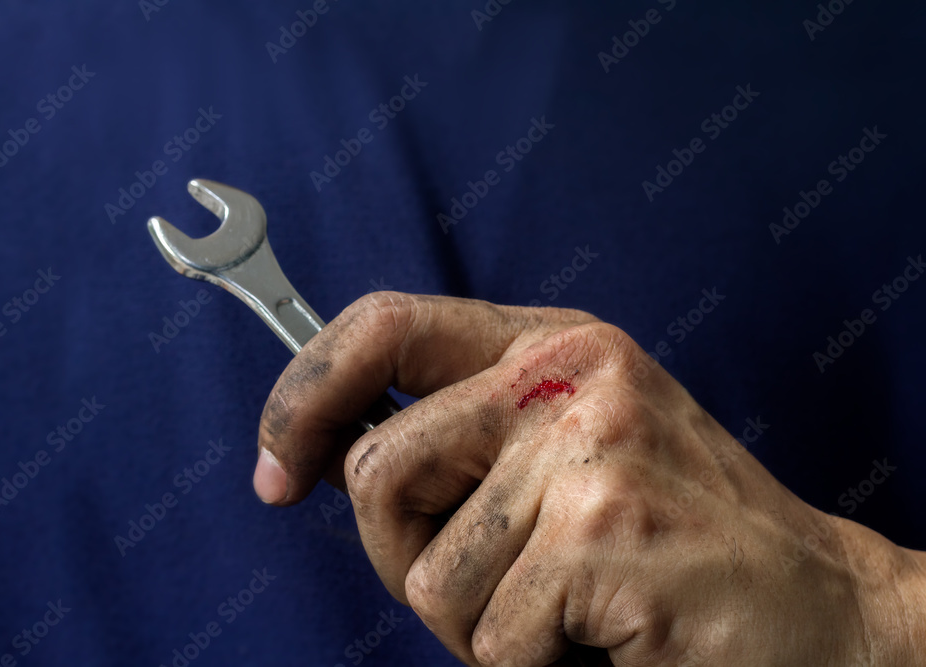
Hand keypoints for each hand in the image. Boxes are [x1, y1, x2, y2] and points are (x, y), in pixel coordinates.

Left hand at [254, 292, 925, 665]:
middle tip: (491, 583)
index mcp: (550, 344)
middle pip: (378, 468)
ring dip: (476, 622)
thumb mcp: (573, 442)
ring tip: (563, 608)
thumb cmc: (674, 533)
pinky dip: (527, 663)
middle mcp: (566, 374)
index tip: (278, 468)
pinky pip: (488, 634)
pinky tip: (599, 636)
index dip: (303, 393)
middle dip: (404, 551)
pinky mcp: (599, 530)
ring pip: (423, 571)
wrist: (818, 605)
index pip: (381, 326)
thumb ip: (468, 431)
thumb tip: (327, 453)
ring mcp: (585, 445)